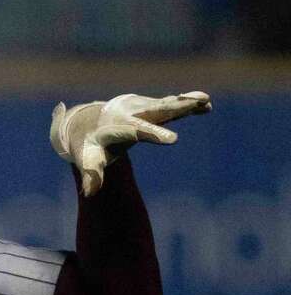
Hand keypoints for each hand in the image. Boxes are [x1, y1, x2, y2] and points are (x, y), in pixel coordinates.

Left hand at [50, 91, 210, 194]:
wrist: (88, 123)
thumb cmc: (90, 146)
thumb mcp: (88, 160)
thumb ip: (91, 174)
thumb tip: (88, 194)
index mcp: (115, 129)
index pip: (136, 131)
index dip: (154, 133)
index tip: (173, 139)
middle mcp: (130, 114)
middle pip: (155, 111)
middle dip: (174, 108)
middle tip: (193, 104)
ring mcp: (142, 108)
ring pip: (166, 105)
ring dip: (185, 102)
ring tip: (205, 100)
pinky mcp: (152, 107)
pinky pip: (171, 105)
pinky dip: (187, 104)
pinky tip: (206, 104)